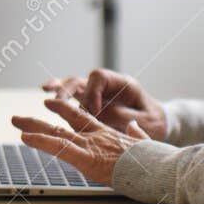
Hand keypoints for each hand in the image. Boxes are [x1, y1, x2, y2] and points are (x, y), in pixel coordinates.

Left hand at [10, 97, 147, 185]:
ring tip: (15, 121)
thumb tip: (134, 127)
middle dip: (39, 121)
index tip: (50, 103)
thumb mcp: (145, 144)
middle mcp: (96, 137)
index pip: (81, 118)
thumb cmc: (158, 160)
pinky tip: (26, 138)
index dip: (64, 111)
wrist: (164, 167)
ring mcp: (91, 147)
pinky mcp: (89, 159)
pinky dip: (41, 142)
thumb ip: (136, 136)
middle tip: (18, 118)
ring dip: (33, 128)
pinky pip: (60, 148)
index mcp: (108, 135)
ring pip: (56, 134)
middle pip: (62, 124)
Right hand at [41, 68, 166, 140]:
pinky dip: (59, 93)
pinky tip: (45, 91)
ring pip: (74, 86)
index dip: (91, 92)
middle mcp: (107, 86)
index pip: (100, 78)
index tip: (92, 112)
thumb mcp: (148, 122)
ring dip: (60, 89)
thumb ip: (127, 118)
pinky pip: (73, 97)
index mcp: (123, 84)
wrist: (158, 125)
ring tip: (47, 94)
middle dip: (68, 89)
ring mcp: (98, 94)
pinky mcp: (91, 105)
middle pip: (83, 79)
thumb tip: (103, 115)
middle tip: (58, 102)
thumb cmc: (156, 123)